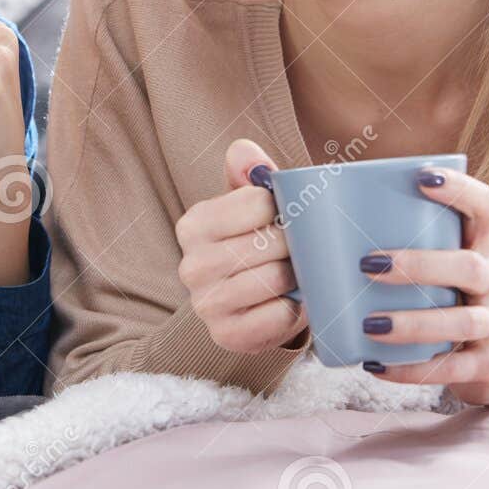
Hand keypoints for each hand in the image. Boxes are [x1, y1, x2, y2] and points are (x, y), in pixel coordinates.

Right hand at [175, 139, 306, 354]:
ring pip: (275, 278)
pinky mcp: (227, 335)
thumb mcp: (249, 203)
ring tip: (294, 274)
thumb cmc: (253, 244)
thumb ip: (249, 170)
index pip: (258, 203)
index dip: (285, 209)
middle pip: (270, 242)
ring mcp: (206, 304)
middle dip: (295, 244)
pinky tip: (288, 303)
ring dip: (297, 277)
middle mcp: (191, 265)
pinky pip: (279, 316)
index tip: (286, 218)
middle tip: (297, 249)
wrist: (249, 304)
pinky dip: (294, 310)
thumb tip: (245, 153)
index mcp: (193, 225)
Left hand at [358, 164, 488, 412]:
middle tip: (368, 264)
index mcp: (482, 247)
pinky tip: (376, 365)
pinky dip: (411, 370)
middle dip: (419, 264)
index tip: (421, 177)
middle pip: (469, 266)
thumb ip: (405, 244)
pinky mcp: (488, 366)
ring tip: (370, 324)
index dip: (459, 189)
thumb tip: (316, 220)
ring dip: (413, 322)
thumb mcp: (442, 268)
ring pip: (462, 322)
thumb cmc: (449, 300)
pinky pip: (451, 370)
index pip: (484, 207)